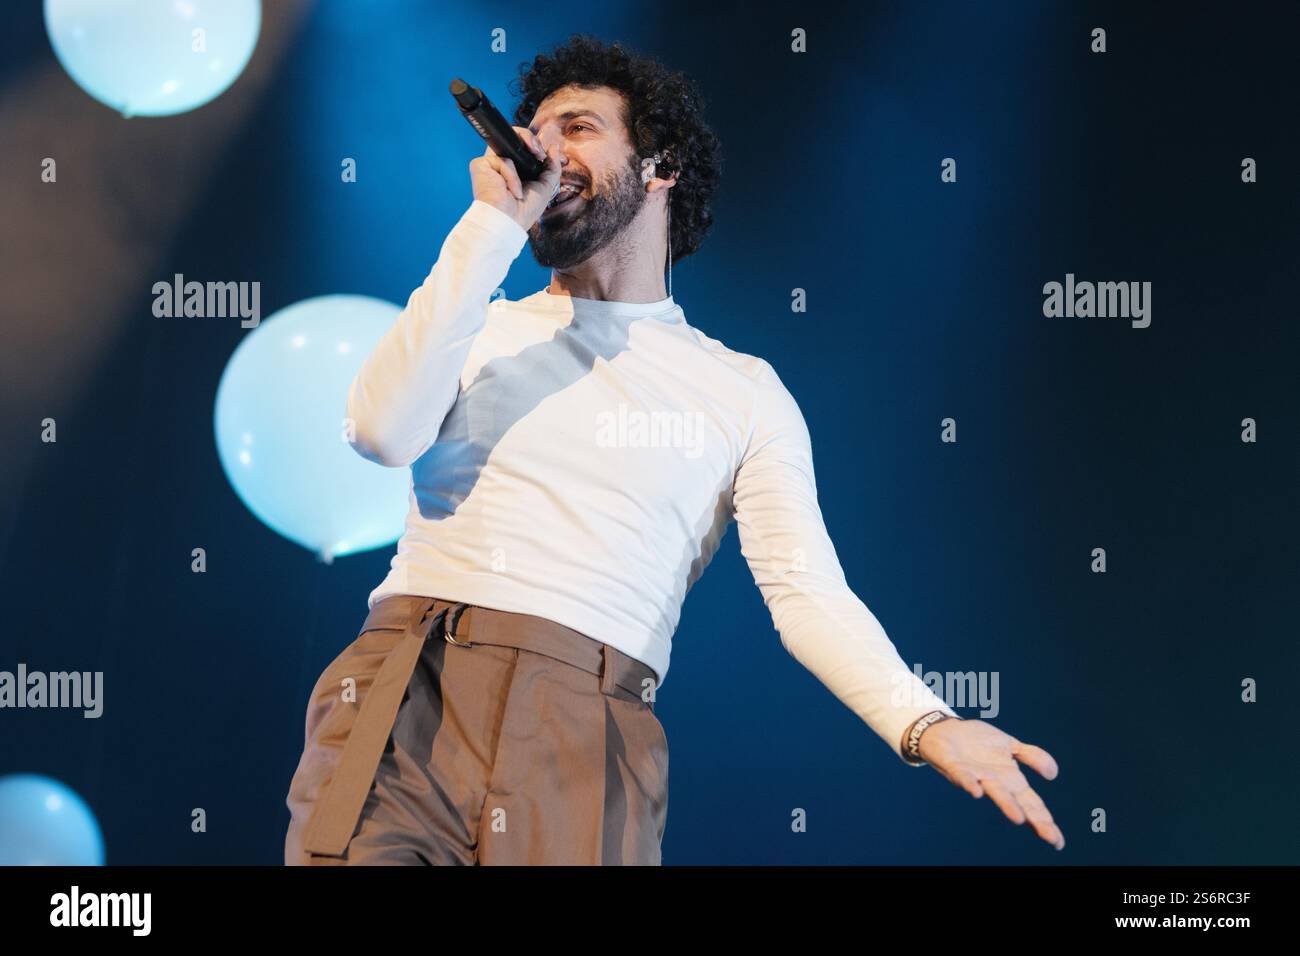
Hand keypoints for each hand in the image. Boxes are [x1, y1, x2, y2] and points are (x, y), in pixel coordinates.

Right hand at [468, 125, 563, 231]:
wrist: (509, 222)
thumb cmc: (524, 211)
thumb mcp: (545, 187)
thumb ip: (552, 166)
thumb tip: (554, 147)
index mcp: (517, 170)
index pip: (525, 148)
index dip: (535, 146)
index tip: (545, 155)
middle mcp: (503, 165)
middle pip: (515, 138)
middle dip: (531, 140)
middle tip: (539, 153)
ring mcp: (491, 164)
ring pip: (507, 143)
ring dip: (522, 154)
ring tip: (528, 173)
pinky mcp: (480, 165)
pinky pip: (502, 160)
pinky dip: (511, 175)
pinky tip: (512, 191)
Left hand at [916, 718, 1064, 849]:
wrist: (944, 730)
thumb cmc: (978, 742)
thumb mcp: (1011, 745)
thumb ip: (1032, 757)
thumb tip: (1053, 774)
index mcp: (1010, 780)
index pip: (1032, 804)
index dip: (1045, 821)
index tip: (1058, 842)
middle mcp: (994, 782)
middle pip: (1017, 802)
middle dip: (1033, 819)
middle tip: (1048, 836)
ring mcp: (975, 775)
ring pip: (993, 791)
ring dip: (1006, 803)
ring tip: (1019, 818)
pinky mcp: (954, 766)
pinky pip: (962, 775)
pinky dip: (968, 783)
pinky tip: (976, 791)